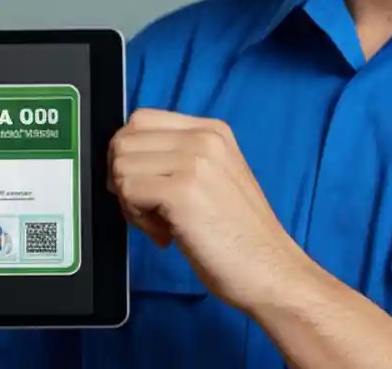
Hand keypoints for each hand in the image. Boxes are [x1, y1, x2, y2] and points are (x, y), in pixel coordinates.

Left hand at [107, 109, 310, 310]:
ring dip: (130, 202)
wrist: (270, 270)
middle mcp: (203, 137)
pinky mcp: (182, 190)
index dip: (130, 155)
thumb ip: (177, 160)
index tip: (141, 186)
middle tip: (149, 211)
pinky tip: (166, 235)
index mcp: (212, 131)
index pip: (141, 120)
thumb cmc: (239, 236)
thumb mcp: (213, 178)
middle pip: (125, 142)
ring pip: (121, 166)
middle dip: (124, 179)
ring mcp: (194, 161)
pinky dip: (136, 218)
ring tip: (161, 225)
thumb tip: (123, 162)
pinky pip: (127, 191)